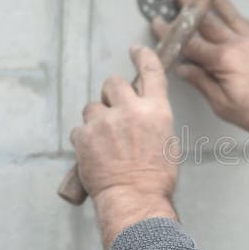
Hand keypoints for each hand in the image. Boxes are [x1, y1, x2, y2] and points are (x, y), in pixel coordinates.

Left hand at [71, 46, 176, 249]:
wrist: (135, 199)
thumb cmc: (155, 178)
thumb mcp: (168, 143)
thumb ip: (154, 121)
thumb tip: (143, 114)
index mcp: (156, 111)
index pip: (151, 72)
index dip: (143, 57)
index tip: (136, 50)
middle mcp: (130, 111)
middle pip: (113, 83)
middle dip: (111, 95)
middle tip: (113, 112)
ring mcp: (104, 122)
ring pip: (92, 107)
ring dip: (96, 120)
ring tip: (105, 143)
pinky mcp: (84, 136)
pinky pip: (80, 129)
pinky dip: (85, 140)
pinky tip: (95, 155)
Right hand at [152, 0, 248, 135]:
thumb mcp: (224, 105)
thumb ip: (202, 84)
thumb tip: (185, 70)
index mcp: (222, 60)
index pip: (189, 43)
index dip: (171, 33)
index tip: (159, 23)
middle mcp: (236, 44)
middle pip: (206, 22)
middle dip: (189, 7)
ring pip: (228, 15)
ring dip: (212, 1)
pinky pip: (244, 22)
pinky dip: (234, 13)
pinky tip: (232, 11)